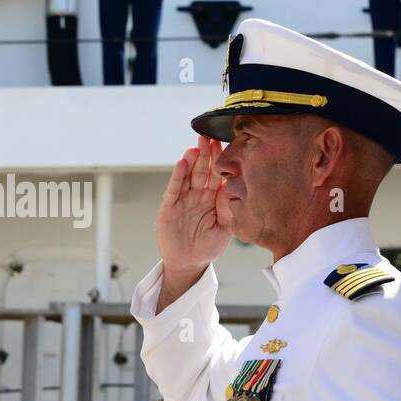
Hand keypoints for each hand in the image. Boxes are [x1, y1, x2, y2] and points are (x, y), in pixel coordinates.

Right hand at [157, 135, 233, 274]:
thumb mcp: (225, 229)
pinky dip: (178, 176)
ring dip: (192, 160)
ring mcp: (183, 199)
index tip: (226, 144)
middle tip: (208, 137)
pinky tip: (182, 163)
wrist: (189, 264)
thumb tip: (231, 188)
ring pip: (188, 175)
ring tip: (196, 146)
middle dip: (206, 153)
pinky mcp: (169, 206)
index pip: (218, 175)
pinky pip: (174, 188)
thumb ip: (229, 209)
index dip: (221, 160)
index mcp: (214, 198)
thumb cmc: (208, 247)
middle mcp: (198, 195)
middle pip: (203, 170)